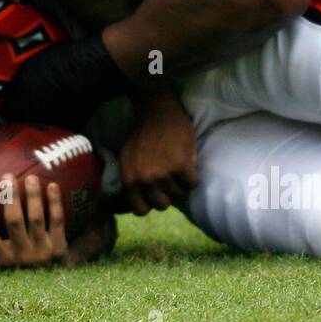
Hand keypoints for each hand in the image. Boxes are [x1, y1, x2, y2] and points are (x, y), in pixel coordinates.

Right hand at [0, 174, 67, 269]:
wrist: (46, 282)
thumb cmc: (8, 265)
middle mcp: (20, 257)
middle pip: (14, 222)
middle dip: (10, 197)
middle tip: (7, 176)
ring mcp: (42, 253)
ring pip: (36, 218)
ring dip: (33, 196)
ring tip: (30, 177)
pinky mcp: (59, 248)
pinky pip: (58, 220)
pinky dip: (55, 202)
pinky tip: (52, 185)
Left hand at [120, 92, 198, 214]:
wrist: (157, 111)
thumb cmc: (143, 134)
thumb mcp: (127, 159)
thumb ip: (132, 181)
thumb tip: (138, 205)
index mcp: (129, 179)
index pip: (141, 210)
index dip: (151, 204)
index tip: (156, 195)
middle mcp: (145, 180)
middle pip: (163, 205)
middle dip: (168, 194)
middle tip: (170, 179)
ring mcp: (163, 174)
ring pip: (179, 194)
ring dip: (181, 183)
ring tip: (178, 166)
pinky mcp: (181, 166)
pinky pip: (192, 183)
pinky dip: (193, 176)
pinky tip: (188, 163)